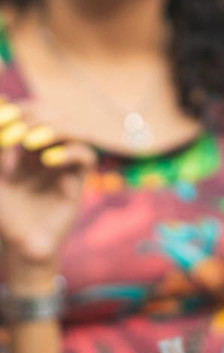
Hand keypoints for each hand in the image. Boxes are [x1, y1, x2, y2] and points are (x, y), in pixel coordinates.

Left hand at [0, 99, 92, 271]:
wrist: (20, 245)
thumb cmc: (4, 213)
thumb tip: (3, 109)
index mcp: (24, 148)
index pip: (31, 113)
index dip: (22, 107)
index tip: (7, 113)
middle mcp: (47, 152)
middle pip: (55, 116)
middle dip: (37, 114)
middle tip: (19, 124)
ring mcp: (65, 166)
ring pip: (75, 131)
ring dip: (55, 128)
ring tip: (31, 141)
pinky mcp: (79, 181)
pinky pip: (86, 156)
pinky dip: (70, 152)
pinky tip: (47, 160)